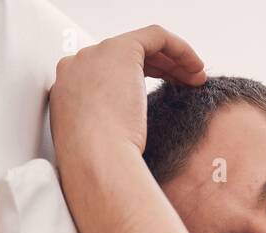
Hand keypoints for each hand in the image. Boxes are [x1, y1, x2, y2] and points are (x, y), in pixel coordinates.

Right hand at [50, 25, 205, 169]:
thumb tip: (129, 135)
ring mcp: (96, 54)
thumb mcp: (99, 144)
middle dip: (160, 68)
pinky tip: (196, 67)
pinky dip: (179, 48)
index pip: (108, 72)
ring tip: (196, 79)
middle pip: (126, 57)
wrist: (96, 159)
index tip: (162, 94)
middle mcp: (78, 65)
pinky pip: (156, 36)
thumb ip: (107, 128)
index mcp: (69, 88)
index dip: (138, 79)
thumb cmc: (99, 163)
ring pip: (143, 45)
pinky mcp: (122, 49)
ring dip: (173, 60)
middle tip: (184, 85)